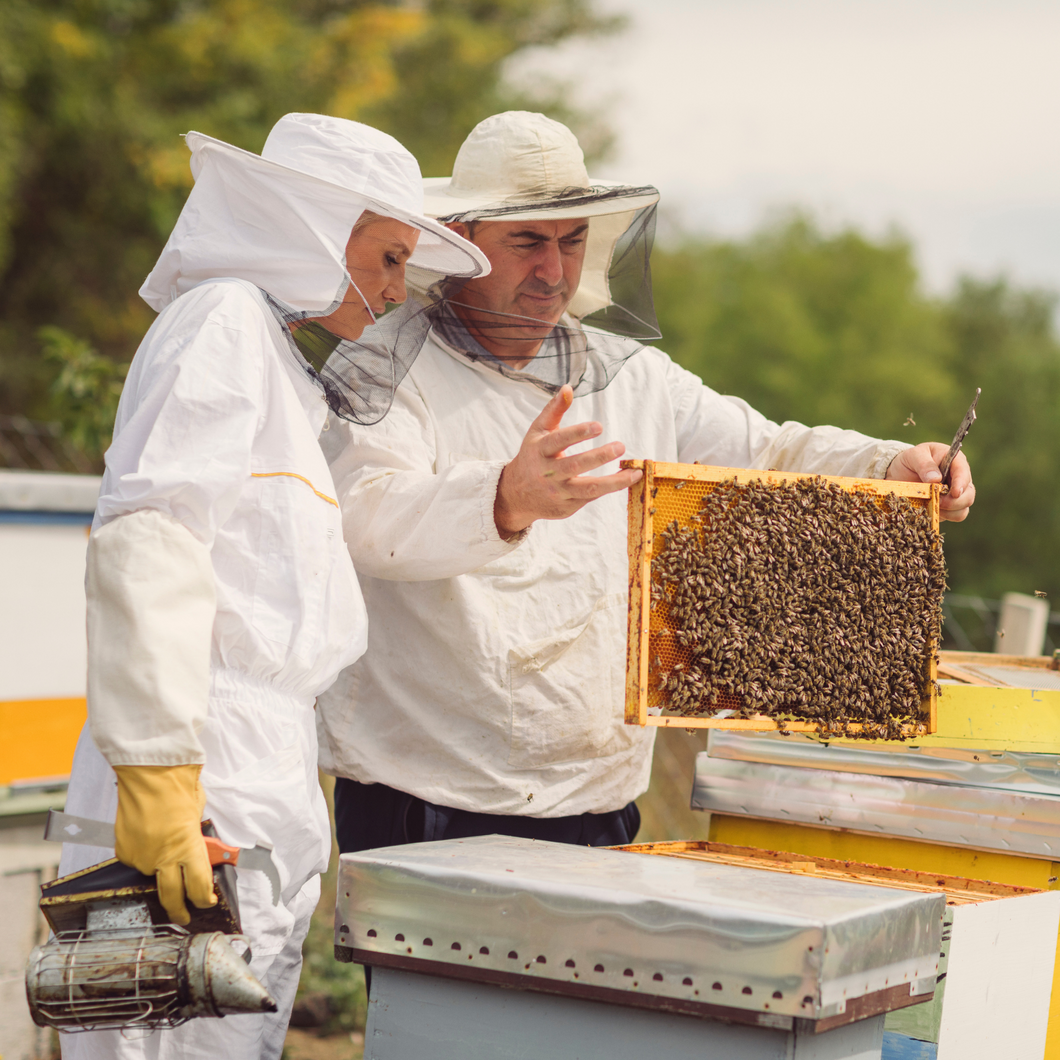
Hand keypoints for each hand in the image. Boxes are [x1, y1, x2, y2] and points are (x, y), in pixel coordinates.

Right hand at [113, 764, 217, 924]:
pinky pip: (136, 861)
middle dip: (179, 910)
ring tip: (165, 851)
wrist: (149, 773)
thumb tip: (198, 850)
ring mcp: (141, 857)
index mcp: (188, 849)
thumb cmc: (178, 787)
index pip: (198, 886)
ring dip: (160, 871)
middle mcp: (163, 859)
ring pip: (153, 876)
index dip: (203, 898)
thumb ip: (197, 838)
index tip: (206, 901)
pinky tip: (148, 839)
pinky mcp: (124, 852)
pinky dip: (143, 855)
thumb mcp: (198, 815)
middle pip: (172, 897)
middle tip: (184, 916)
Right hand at [494, 385, 642, 536]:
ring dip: (613, 482)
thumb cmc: (532, 456)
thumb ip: (554, 410)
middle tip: (620, 446)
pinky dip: (609, 488)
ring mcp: (557, 492)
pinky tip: (626, 479)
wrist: (516, 494)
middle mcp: (547, 473)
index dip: (578, 433)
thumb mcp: (537, 432)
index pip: (558, 441)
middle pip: (574, 466)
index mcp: (539, 451)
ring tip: (633, 473)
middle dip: (599, 456)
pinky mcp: (566, 507)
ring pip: (588, 488)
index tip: (599, 426)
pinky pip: (591, 498)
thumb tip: (568, 387)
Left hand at [886, 443, 974, 522]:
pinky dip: (943, 516)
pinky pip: (952, 517)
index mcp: (955, 462)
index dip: (962, 484)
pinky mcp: (947, 508)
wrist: (900, 473)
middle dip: (955, 502)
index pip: (964, 473)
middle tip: (937, 501)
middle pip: (968, 495)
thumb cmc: (911, 460)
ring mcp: (954, 496)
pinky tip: (930, 511)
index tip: (955, 493)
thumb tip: (935, 478)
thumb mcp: (914, 455)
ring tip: (931, 505)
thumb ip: (924, 464)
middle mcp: (959, 480)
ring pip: (963, 509)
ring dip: (949, 512)